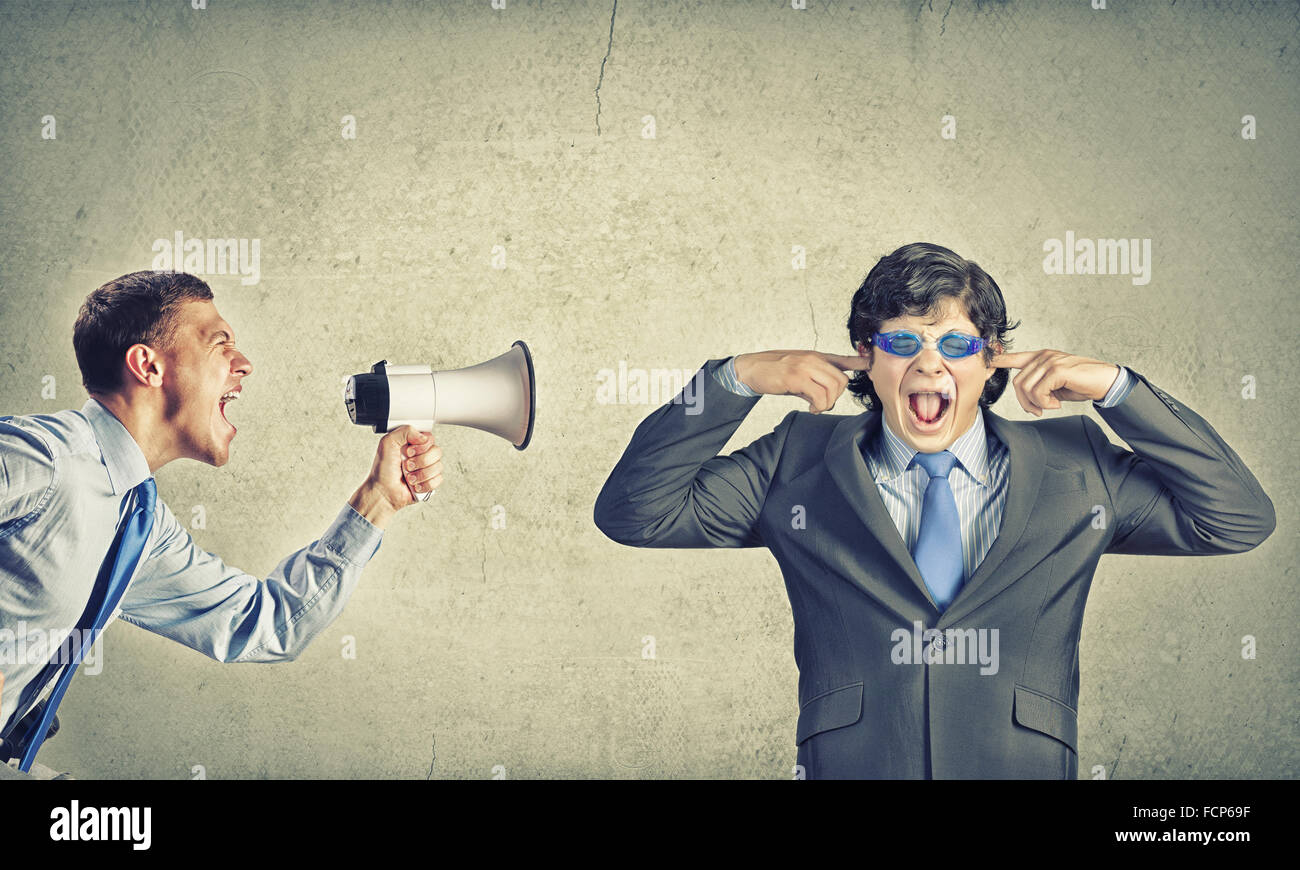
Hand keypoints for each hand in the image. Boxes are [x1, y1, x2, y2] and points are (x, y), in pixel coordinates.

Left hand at [348, 425, 443, 527]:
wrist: (383, 492)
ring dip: (421, 474)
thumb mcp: (387, 443)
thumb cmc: (383, 470)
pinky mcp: (429, 481)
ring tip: (409, 477)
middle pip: (437, 451)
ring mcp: (426, 468)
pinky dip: (425, 484)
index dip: (421, 446)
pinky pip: (438, 480)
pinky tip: (415, 485)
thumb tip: (423, 436)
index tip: (409, 452)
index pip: (429, 438)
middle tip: (407, 465)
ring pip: (438, 466)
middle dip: (421, 461)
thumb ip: (405, 431)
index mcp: (412, 444)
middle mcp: (420, 455)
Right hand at [733, 349, 871, 412]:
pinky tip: (809, 408)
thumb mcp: (798, 370)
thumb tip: (827, 397)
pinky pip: (819, 396)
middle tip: (822, 404)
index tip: (871, 367)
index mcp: (816, 356)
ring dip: (826, 404)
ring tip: (814, 407)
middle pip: (841, 381)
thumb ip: (815, 379)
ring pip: (832, 389)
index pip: (845, 358)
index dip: (861, 363)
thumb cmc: (773, 371)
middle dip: (836, 397)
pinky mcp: (796, 377)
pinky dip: (817, 406)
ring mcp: (805, 367)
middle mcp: (813, 359)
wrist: (751, 368)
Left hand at [990, 349, 1119, 416]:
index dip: (999, 360)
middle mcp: (1043, 356)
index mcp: (1041, 357)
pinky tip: (1057, 403)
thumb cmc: (1080, 384)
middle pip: (1017, 382)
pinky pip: (1038, 392)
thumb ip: (1038, 384)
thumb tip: (1024, 396)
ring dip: (1036, 403)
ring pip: (1026, 388)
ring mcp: (1050, 361)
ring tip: (1051, 405)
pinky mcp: (1057, 370)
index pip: (1014, 357)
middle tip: (1038, 410)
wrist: (1105, 382)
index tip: (986, 360)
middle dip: (1024, 401)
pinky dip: (1045, 402)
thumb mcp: (1054, 384)